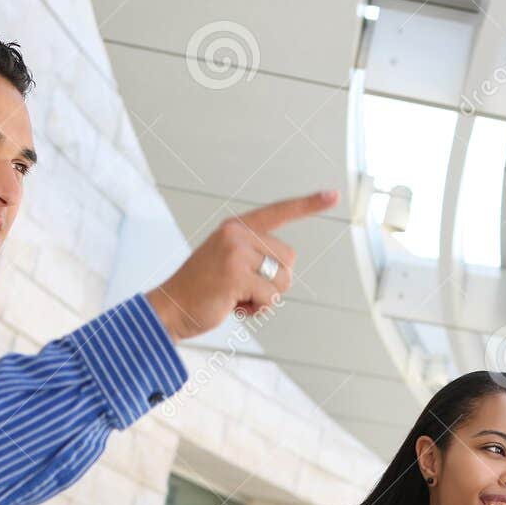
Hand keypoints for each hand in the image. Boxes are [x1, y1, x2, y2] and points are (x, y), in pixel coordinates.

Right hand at [146, 189, 338, 340]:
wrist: (170, 308)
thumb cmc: (203, 290)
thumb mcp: (228, 262)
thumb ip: (254, 255)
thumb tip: (286, 266)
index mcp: (236, 227)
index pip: (279, 212)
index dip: (308, 205)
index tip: (334, 195)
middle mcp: (236, 234)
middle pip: (288, 259)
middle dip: (274, 282)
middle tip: (243, 289)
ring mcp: (235, 253)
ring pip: (282, 280)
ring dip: (266, 298)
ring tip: (237, 296)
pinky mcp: (235, 275)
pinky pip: (270, 298)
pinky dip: (257, 310)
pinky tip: (234, 306)